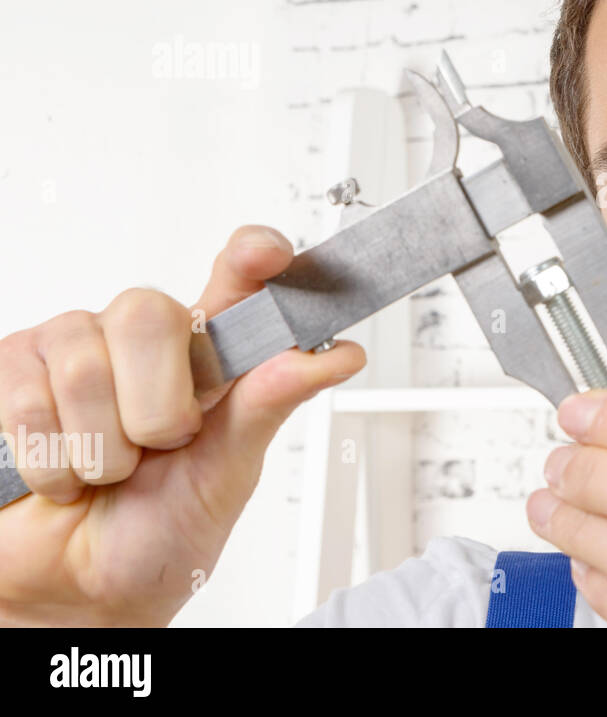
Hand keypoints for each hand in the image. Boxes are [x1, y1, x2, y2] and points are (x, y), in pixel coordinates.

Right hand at [0, 225, 365, 625]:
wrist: (80, 591)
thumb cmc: (161, 531)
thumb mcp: (227, 473)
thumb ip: (269, 405)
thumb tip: (337, 357)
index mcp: (209, 353)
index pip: (235, 279)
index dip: (252, 256)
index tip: (269, 253)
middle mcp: (139, 337)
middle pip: (145, 315)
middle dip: (154, 408)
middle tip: (155, 449)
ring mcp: (70, 349)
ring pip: (83, 368)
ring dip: (100, 449)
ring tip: (106, 472)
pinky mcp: (12, 372)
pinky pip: (28, 401)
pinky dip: (50, 461)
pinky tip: (61, 473)